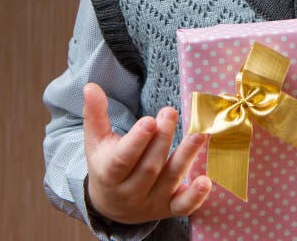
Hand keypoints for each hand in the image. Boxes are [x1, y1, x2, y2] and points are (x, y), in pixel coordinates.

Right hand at [83, 82, 211, 224]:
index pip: (123, 160)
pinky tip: (206, 181)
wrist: (110, 204)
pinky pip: (182, 207)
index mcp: (109, 174)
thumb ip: (95, 114)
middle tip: (170, 112)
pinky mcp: (168, 209)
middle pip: (149, 167)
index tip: (150, 120)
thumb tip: (90, 86)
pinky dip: (195, 197)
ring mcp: (150, 203)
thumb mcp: (96, 140)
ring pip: (169, 180)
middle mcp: (129, 192)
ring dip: (186, 157)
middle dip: (162, 139)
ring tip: (199, 134)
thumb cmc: (105, 164)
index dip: (137, 141)